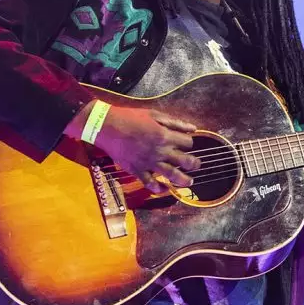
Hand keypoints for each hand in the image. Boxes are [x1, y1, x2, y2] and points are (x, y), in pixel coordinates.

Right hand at [70, 103, 199, 193]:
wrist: (107, 127)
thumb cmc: (131, 118)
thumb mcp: (154, 115)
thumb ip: (174, 122)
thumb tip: (193, 128)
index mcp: (165, 136)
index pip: (187, 143)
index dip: (189, 142)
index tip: (187, 143)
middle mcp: (160, 151)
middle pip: (184, 161)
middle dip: (193, 164)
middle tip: (196, 165)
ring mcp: (149, 162)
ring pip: (171, 175)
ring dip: (183, 180)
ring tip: (189, 182)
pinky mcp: (137, 170)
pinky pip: (149, 183)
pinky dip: (158, 189)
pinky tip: (164, 190)